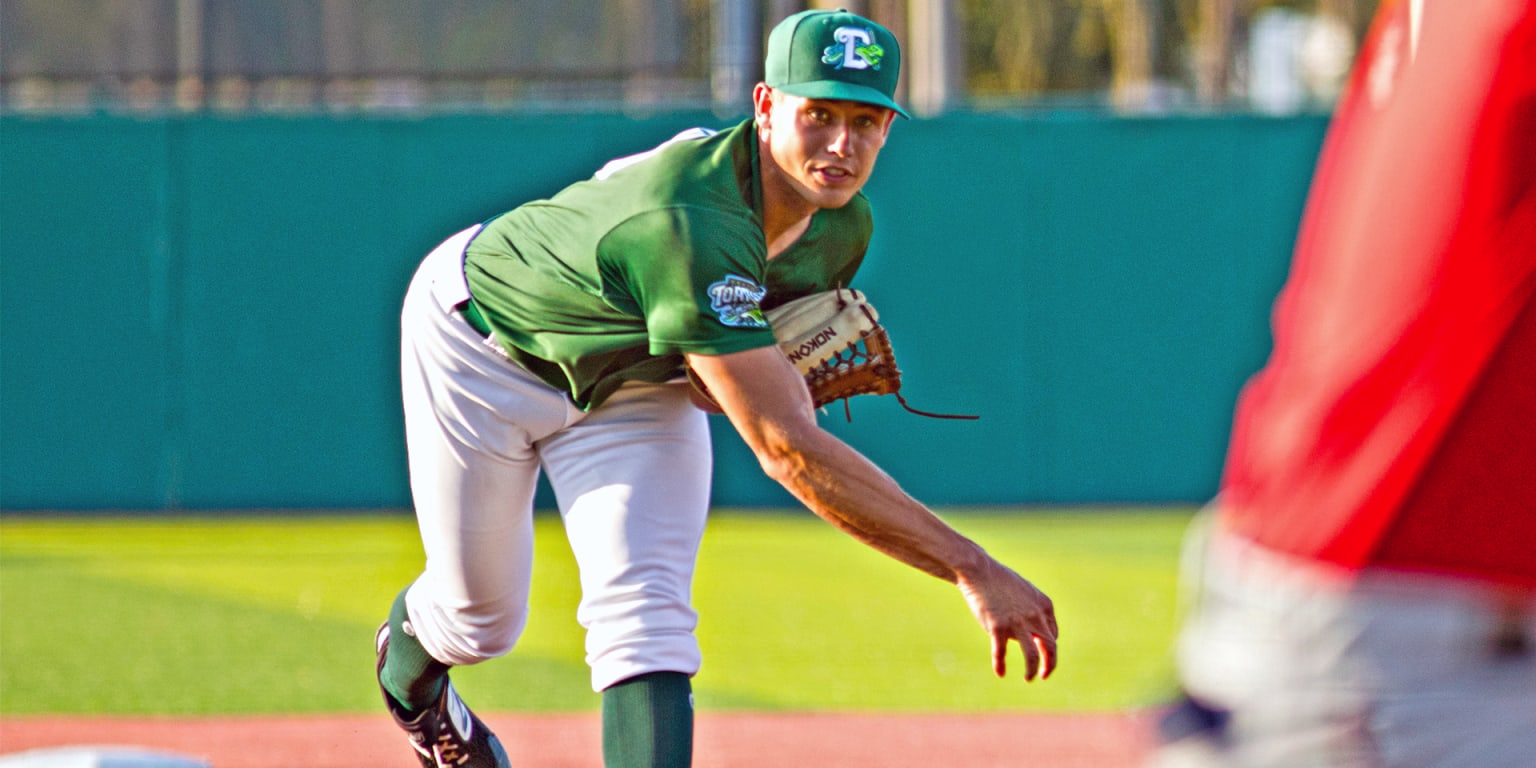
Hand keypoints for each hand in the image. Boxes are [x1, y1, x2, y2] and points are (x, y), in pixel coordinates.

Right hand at [957, 558, 1057, 680]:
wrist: (979, 571)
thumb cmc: (1000, 581)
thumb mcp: (1025, 592)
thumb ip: (1035, 610)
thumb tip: (1037, 632)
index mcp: (1044, 606)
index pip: (1053, 635)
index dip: (1046, 649)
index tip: (1038, 653)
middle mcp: (1035, 616)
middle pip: (1050, 648)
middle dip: (1049, 666)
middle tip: (1043, 676)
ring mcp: (1017, 622)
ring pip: (1032, 655)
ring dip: (1032, 670)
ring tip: (1029, 678)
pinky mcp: (998, 627)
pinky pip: (1001, 653)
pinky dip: (1001, 665)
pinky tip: (1000, 673)